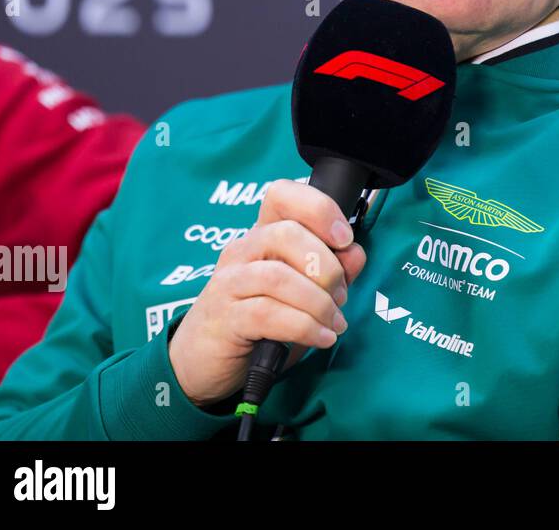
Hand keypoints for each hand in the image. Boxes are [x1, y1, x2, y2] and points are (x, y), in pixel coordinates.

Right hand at [168, 179, 366, 406]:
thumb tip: (354, 254)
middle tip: (340, 296)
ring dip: (318, 302)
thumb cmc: (258, 324)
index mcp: (262, 237)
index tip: (344, 239)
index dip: (319, 209)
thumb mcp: (303, 294)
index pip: (282, 195)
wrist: (204, 363)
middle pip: (287, 234)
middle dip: (327, 267)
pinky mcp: (224, 318)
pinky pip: (268, 314)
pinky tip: (322, 337)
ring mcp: (229, 283)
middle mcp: (242, 251)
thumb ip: (331, 271)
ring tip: (333, 322)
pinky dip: (305, 326)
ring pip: (279, 276)